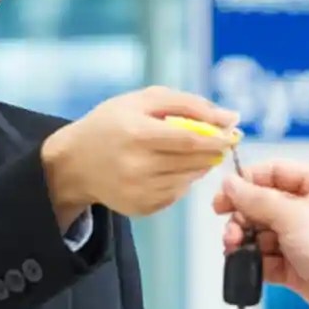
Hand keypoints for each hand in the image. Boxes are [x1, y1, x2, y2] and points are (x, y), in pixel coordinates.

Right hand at [42, 86, 238, 220]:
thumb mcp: (142, 100)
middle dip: (212, 152)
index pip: (191, 141)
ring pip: (189, 180)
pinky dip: (181, 181)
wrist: (75, 162)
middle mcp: (137, 167)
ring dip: (197, 166)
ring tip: (184, 153)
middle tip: (218, 142)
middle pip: (194, 162)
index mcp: (137, 134)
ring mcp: (138, 191)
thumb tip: (231, 117)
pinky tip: (167, 168)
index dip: (218, 139)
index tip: (233, 134)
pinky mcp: (141, 208)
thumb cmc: (112, 123)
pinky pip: (176, 194)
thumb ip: (189, 104)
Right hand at [213, 160, 308, 308]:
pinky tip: (249, 265)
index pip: (273, 173)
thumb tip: (229, 183)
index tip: (223, 198)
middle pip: (263, 204)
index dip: (246, 183)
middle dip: (242, 218)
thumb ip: (256, 198)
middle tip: (230, 231)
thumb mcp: (292, 214)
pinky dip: (256, 262)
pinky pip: (268, 259)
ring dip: (245, 241)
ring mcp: (304, 238)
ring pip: (262, 233)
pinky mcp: (299, 266)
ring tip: (236, 249)